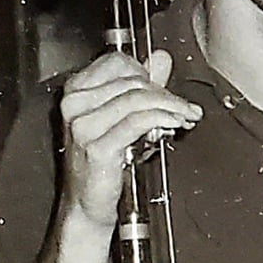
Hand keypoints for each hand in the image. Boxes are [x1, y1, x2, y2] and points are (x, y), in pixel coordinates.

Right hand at [57, 48, 200, 230]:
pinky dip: (164, 119)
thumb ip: (140, 86)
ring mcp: (84, 125)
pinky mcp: (98, 147)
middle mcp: (75, 104)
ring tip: (187, 116)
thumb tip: (161, 58)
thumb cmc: (102, 163)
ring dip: (171, 106)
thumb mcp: (120, 117)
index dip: (148, 72)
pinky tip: (176, 124)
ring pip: (139, 99)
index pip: (118, 62)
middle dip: (166, 93)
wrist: (87, 204)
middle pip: (133, 81)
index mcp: (75, 90)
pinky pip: (140, 122)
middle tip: (185, 107)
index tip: (165, 88)